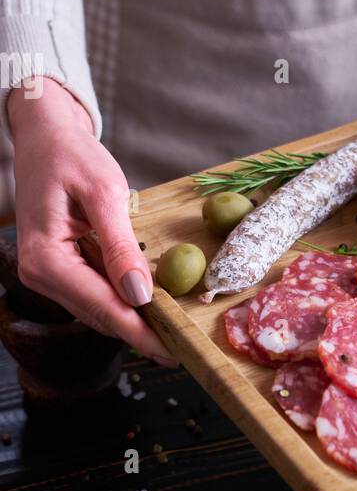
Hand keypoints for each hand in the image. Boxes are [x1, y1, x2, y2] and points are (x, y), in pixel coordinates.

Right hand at [9, 79, 174, 362]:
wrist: (45, 137)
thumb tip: (140, 294)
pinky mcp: (57, 268)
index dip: (140, 333)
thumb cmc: (73, 157)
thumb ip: (121, 246)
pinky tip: (149, 304)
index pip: (102, 307)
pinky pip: (92, 292)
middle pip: (99, 315)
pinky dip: (121, 300)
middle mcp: (39, 274)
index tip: (173, 352)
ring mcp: (46, 274)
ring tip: (172, 332)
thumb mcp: (104, 193)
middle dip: (140, 332)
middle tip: (182, 349)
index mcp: (46, 259)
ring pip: (96, 309)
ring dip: (132, 319)